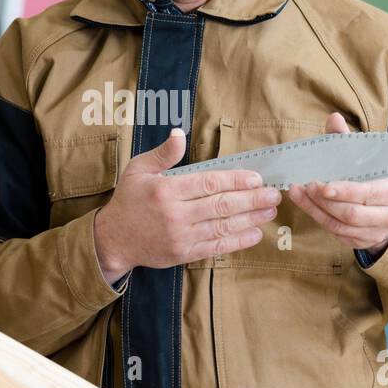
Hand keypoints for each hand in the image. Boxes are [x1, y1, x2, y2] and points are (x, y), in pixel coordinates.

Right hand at [92, 127, 281, 281]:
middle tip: (273, 194)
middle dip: (251, 200)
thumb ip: (163, 153)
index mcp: (166, 191)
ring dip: (250, 220)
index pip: (208, 183)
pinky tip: (255, 234)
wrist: (114, 240)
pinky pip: (216, 247)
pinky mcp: (184, 254)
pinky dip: (237, 241)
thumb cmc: (128, 201)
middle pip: (221, 206)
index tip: (256, 178)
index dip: (235, 181)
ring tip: (270, 212)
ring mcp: (181, 237)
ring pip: (223, 227)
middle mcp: (175, 214)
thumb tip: (179, 134)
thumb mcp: (139, 170)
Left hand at [288, 112, 387, 256]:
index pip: (366, 193)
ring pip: (341, 226)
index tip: (321, 185)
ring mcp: (375, 232)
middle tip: (305, 187)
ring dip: (317, 210)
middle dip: (324, 201)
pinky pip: (337, 235)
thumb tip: (334, 118)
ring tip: (299, 193)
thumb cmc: (375, 179)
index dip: (342, 191)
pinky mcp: (361, 242)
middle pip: (351, 213)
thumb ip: (347, 140)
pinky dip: (319, 219)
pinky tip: (306, 205)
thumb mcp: (365, 159)